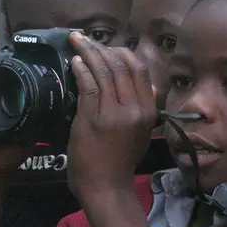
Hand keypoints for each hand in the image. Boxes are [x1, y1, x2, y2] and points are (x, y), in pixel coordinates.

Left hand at [67, 32, 156, 202]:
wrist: (107, 187)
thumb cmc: (121, 161)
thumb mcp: (142, 134)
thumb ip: (146, 109)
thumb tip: (152, 86)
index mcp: (148, 111)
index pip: (139, 70)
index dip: (122, 53)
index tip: (108, 46)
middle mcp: (134, 108)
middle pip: (120, 65)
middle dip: (102, 47)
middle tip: (87, 39)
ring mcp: (113, 113)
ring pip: (102, 71)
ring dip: (88, 53)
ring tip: (77, 42)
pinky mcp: (92, 119)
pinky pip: (88, 86)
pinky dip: (81, 70)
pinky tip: (74, 62)